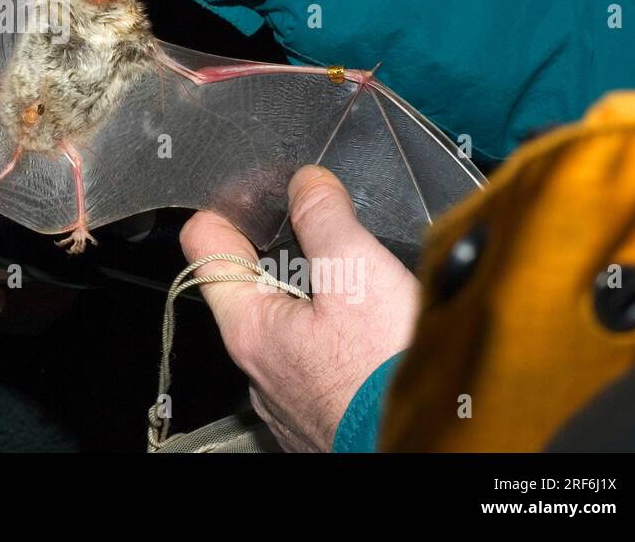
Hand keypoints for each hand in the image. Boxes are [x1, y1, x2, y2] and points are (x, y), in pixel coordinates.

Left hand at [180, 166, 419, 451]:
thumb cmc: (384, 379)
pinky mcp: (324, 418)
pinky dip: (338, 340)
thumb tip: (307, 183)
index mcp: (250, 327)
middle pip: (250, 287)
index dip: (229, 209)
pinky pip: (319, 364)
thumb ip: (324, 220)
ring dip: (315, 299)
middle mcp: (258, 368)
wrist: (431, 450)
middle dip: (283, 251)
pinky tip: (374, 336)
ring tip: (362, 284)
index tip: (260, 192)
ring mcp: (289, 398)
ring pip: (288, 328)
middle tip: (325, 230)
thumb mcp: (356, 274)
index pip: (204, 246)